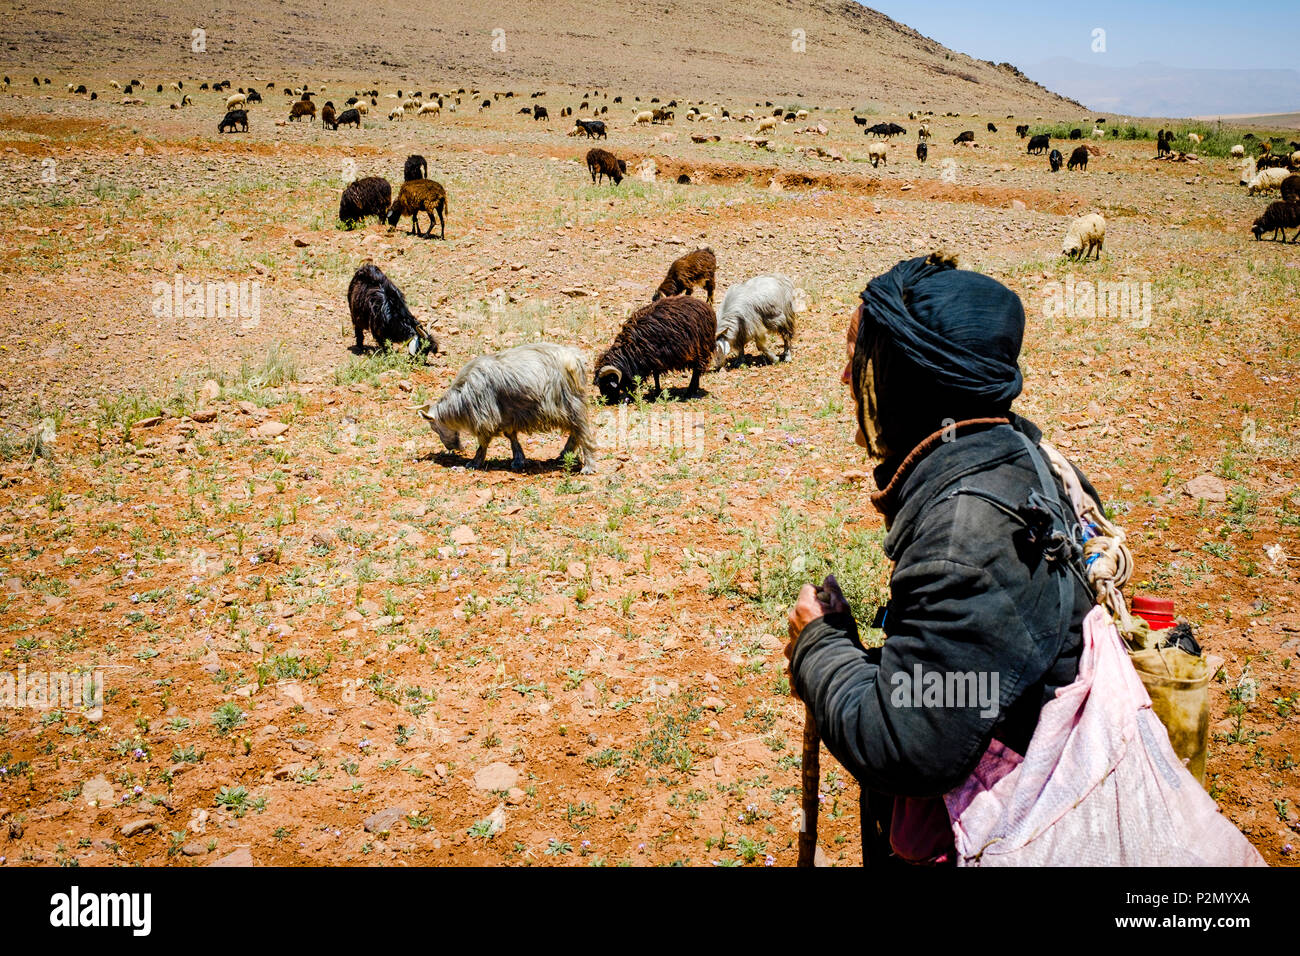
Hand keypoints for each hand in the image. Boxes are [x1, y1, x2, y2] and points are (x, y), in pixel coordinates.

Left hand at [785, 575, 849, 697]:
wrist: (833, 661)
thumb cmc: (839, 631)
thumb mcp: (841, 607)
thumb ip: (834, 590)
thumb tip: (829, 577)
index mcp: (804, 605)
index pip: (808, 588)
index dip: (820, 592)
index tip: (830, 601)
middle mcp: (793, 618)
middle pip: (802, 607)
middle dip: (813, 610)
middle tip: (829, 620)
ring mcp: (790, 635)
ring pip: (798, 625)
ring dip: (807, 626)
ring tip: (823, 636)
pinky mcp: (791, 650)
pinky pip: (794, 643)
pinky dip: (802, 644)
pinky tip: (814, 649)